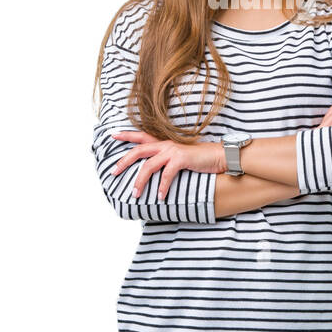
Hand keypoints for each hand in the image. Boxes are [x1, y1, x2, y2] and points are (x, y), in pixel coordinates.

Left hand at [110, 132, 224, 197]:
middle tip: (113, 172)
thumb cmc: (197, 159)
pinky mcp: (181, 159)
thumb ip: (163, 161)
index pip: (140, 136)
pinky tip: (160, 197)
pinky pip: (166, 175)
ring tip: (135, 194)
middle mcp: (165, 145)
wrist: (218, 156)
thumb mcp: (177, 158)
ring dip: (140, 181)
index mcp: (162, 144)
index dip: (126, 135)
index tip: (112, 134)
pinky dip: (162, 187)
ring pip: (148, 166)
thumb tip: (149, 173)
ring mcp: (172, 151)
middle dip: (124, 161)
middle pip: (138, 151)